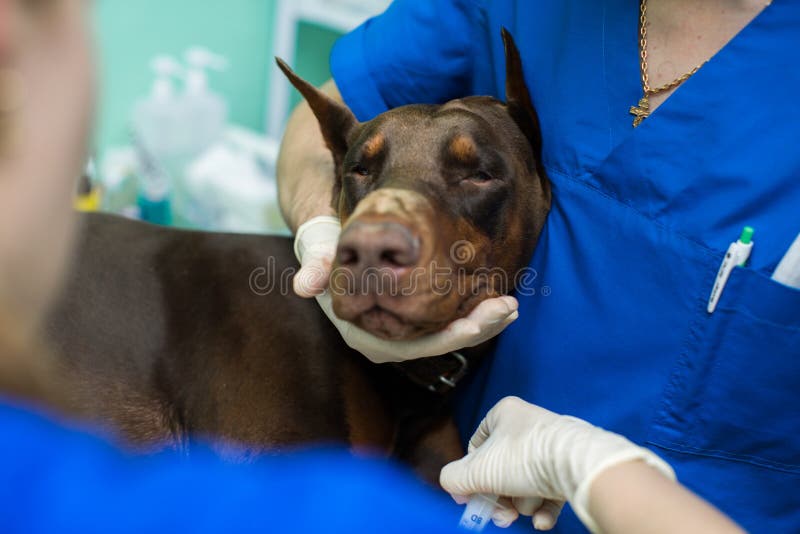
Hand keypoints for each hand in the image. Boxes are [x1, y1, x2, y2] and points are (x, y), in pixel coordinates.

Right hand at [293, 216, 519, 362]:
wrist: (329, 240)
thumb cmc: (325, 245)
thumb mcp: (317, 249)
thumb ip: (315, 265)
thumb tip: (306, 285)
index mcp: (366, 334)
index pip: (415, 345)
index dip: (449, 336)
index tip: (478, 322)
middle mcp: (387, 340)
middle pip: (440, 343)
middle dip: (477, 328)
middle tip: (508, 309)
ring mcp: (403, 331)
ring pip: (449, 334)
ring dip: (482, 322)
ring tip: (511, 306)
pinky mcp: (415, 318)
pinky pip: (448, 320)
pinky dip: (472, 311)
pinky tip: (497, 298)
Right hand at [440, 397, 675, 531]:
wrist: (578, 465)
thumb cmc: (526, 457)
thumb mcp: (477, 470)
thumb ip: (454, 478)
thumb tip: (451, 486)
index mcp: (504, 415)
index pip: (477, 445)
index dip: (470, 474)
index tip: (469, 497)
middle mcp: (528, 426)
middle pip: (501, 469)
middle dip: (498, 497)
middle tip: (499, 515)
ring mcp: (551, 447)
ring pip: (525, 483)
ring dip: (522, 503)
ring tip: (527, 511)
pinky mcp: (570, 467)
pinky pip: (549, 491)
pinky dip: (543, 508)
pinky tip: (542, 520)